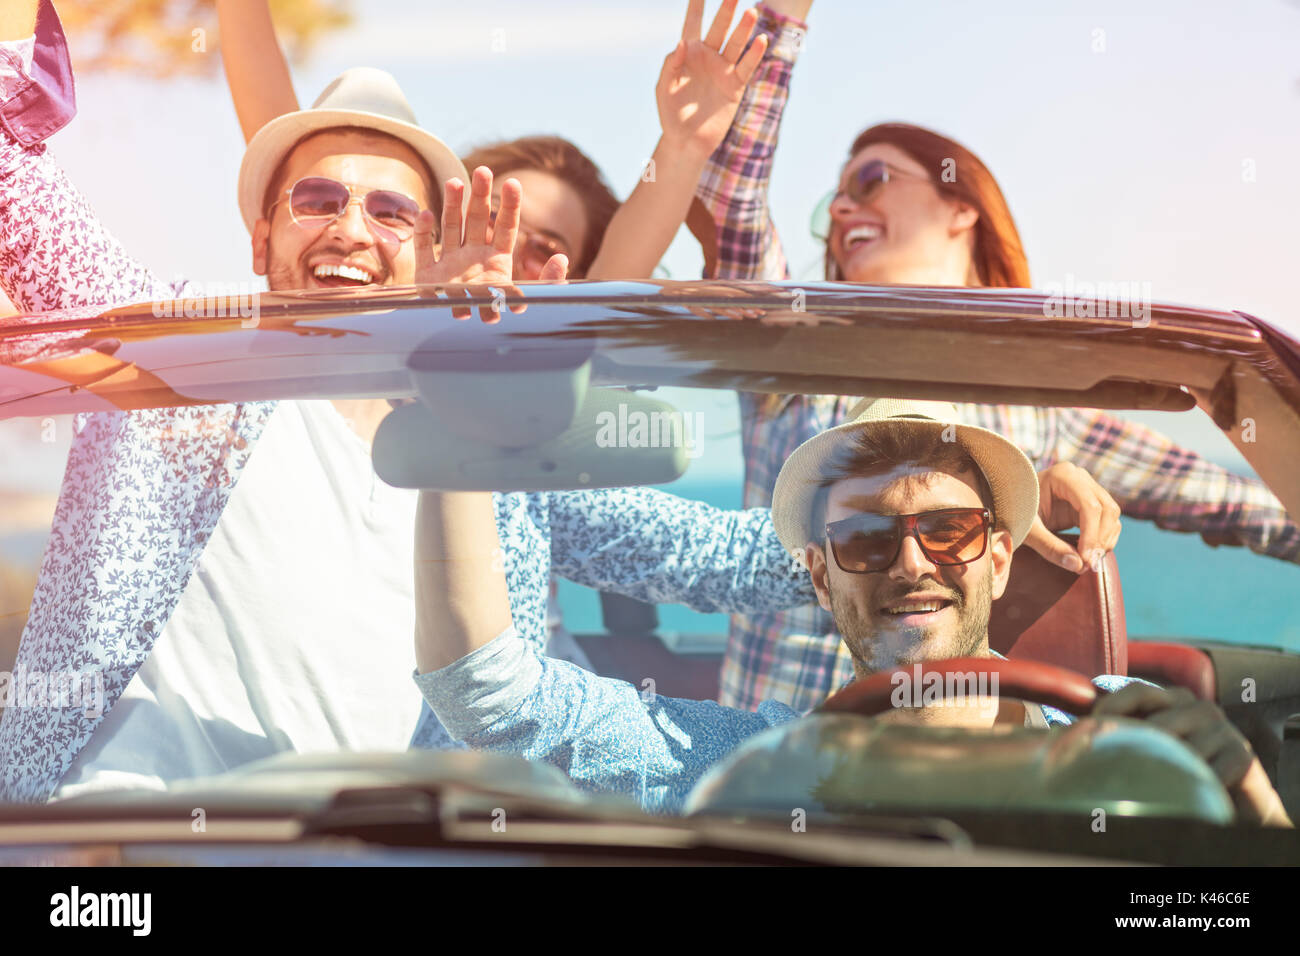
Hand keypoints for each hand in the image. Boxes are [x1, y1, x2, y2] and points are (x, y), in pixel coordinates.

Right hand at [415, 166, 568, 322]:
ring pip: (451, 227)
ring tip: (456, 182)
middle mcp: (473, 257)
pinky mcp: (427, 276)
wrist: (459, 343)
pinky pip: (425, 249)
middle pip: (476, 220)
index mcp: (497, 260)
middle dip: (479, 195)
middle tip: (482, 170)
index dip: (508, 205)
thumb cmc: (496, 320)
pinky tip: (427, 215)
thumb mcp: (524, 301)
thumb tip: (562, 259)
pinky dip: (425, 232)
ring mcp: (450, 263)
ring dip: (452, 204)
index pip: (505, 227)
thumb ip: (545, 283)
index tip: (512, 182)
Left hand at [657, 0, 768, 160]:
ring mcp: (724, 70)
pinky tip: (761, 40)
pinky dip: (754, 54)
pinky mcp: (736, 85)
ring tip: (750, 13)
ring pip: (736, 44)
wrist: (688, 140)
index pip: (693, 23)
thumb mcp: (664, 88)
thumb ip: (671, 64)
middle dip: (726, 10)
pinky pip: (747, 66)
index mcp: (688, 54)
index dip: (696, 5)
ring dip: (743, 29)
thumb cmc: (671, 114)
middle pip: (719, 28)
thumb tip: (682, 42)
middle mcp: (708, 57)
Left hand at [1021, 461, 1120, 572]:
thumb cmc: (1015, 513)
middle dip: (1100, 539)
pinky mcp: (1089, 501)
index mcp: (1062, 475)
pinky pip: (1107, 521)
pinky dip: (1103, 539)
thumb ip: (1050, 547)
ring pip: (1111, 515)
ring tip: (1088, 562)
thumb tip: (1078, 565)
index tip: (1086, 559)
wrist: (1010, 505)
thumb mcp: (1029, 531)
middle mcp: (1079, 477)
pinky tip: (1089, 554)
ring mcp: (1086, 487)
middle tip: (1089, 564)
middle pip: (1107, 509)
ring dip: (1105, 540)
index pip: (1090, 506)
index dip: (1092, 535)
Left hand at [1094, 684, 1292, 826]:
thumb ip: (1128, 732)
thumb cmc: (1187, 768)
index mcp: (1176, 699)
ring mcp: (1224, 729)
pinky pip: (1208, 772)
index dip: (1111, 708)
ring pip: (1181, 751)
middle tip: (1115, 766)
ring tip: (1154, 786)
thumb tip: (1076, 730)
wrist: (1240, 797)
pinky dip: (1194, 786)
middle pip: (1156, 723)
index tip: (1092, 729)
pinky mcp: (1242, 755)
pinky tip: (1187, 794)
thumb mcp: (1158, 745)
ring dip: (1166, 772)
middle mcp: (1201, 707)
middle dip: (1134, 746)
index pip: (1137, 691)